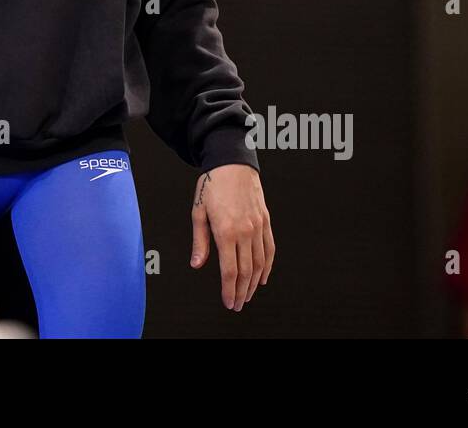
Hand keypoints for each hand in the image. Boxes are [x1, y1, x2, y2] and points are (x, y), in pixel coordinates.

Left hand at [190, 163, 273, 310]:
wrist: (232, 162)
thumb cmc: (212, 185)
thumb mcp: (198, 212)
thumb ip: (200, 241)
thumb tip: (197, 264)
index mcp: (226, 231)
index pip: (229, 270)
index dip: (229, 290)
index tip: (228, 302)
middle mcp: (245, 231)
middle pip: (246, 271)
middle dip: (241, 291)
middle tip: (237, 304)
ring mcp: (258, 227)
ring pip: (259, 263)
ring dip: (254, 283)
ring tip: (247, 295)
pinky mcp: (266, 221)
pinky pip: (269, 249)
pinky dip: (268, 266)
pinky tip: (263, 277)